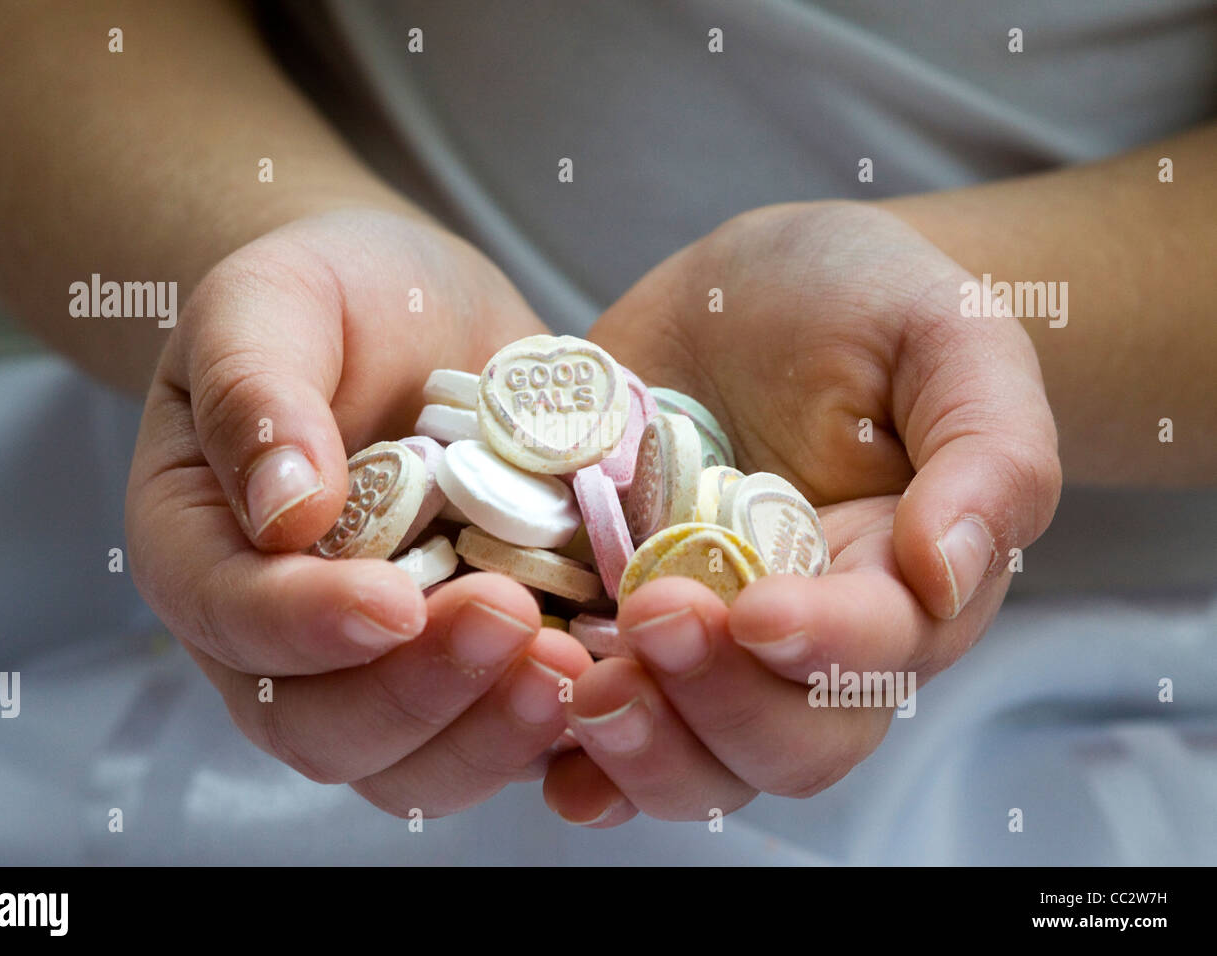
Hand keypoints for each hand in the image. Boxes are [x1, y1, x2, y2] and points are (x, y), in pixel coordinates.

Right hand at [126, 208, 591, 815]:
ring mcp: (381, 668)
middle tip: (512, 620)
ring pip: (414, 765)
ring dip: (492, 735)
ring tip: (573, 667)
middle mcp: (283, 638)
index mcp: (205, 550)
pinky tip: (617, 681)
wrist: (420, 314)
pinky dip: (558, 731)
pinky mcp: (475, 669)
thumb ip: (256, 390)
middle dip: (419, 694)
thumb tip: (284, 513)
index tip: (394, 599)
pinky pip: (503, 738)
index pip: (233, 620)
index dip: (306, 628)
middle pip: (322, 727)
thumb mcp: (272, 302)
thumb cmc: (329, 297)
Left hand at [544, 202, 1060, 825]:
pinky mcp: (614, 627)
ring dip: (642, 751)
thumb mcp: (945, 338)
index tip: (758, 611)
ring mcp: (705, 649)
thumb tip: (947, 574)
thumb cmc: (865, 304)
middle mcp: (804, 645)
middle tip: (653, 617)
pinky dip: (564, 755)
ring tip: (583, 690)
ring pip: (695, 763)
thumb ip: (987, 453)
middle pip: (785, 743)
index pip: (878, 654)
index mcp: (898, 586)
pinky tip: (537, 751)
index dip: (824, 648)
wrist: (742, 298)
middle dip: (719, 704)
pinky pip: (595, 731)